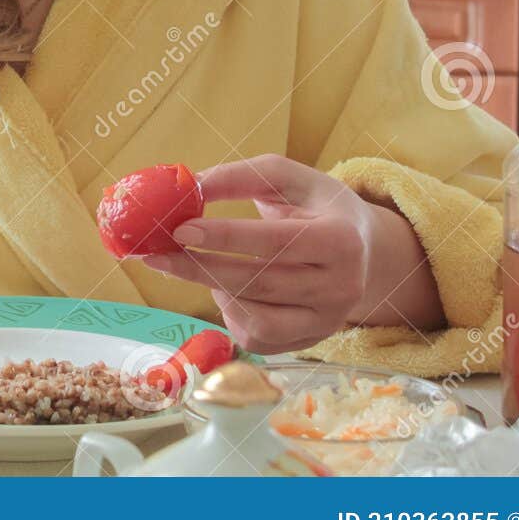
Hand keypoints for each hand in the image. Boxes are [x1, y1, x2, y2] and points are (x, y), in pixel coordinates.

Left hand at [140, 154, 441, 354]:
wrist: (363, 252)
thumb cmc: (317, 206)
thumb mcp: (289, 178)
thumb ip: (242, 176)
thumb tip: (191, 185)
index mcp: (341, 240)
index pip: (274, 242)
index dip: (225, 237)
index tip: (180, 229)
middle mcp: (341, 288)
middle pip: (258, 283)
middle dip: (199, 268)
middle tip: (156, 254)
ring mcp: (327, 323)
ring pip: (254, 317)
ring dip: (216, 290)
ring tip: (204, 264)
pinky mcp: (308, 343)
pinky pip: (256, 338)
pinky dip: (231, 313)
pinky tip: (228, 289)